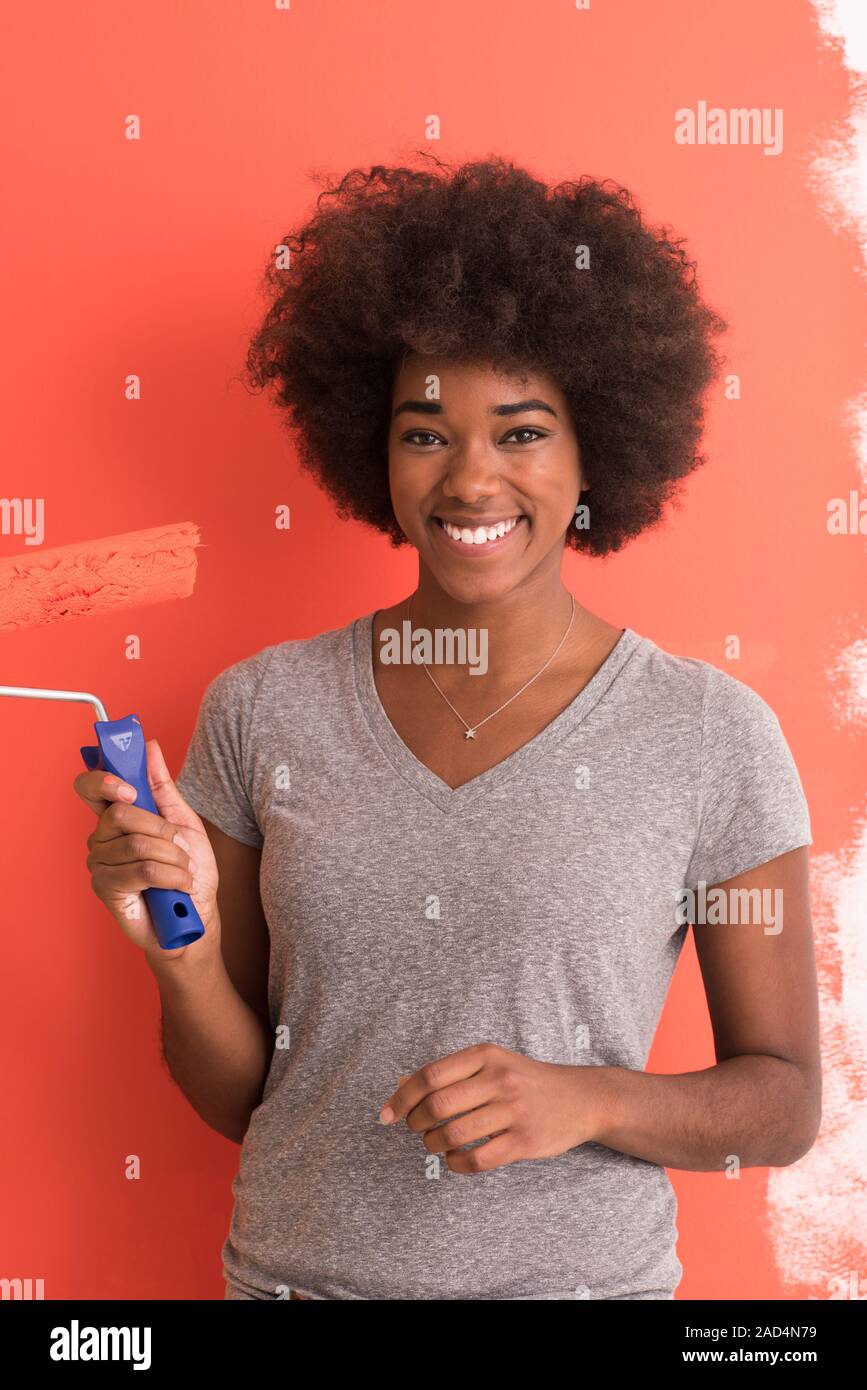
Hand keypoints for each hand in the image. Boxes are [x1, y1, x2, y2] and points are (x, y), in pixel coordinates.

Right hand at [74, 737, 219, 961]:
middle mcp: (101, 838)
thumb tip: (149, 747)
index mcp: (117, 818)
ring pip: (138, 843)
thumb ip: (162, 786)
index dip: (104, 780)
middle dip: (163, 830)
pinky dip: (171, 876)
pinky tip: (178, 886)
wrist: (196, 918)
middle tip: (179, 848)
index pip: (90, 788)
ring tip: (183, 872)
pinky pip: (142, 870)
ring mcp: (100, 864)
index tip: (130, 789)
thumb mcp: (183, 822)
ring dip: (174, 858)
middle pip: (121, 814)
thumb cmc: (189, 872)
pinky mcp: (106, 889)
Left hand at [378, 1043, 602, 1173]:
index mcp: (486, 1055)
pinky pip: (478, 1159)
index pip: (431, 1075)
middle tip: (417, 1130)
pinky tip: (455, 1159)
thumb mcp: (491, 1064)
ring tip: (435, 1144)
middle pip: (437, 1105)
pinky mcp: (525, 1141)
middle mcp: (499, 1079)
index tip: (386, 1115)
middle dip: (416, 1123)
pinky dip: (456, 1164)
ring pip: (454, 1135)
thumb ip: (449, 1073)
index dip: (401, 1098)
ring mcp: (513, 1110)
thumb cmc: (526, 1080)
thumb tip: (401, 1086)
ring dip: (433, 1145)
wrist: (582, 1097)